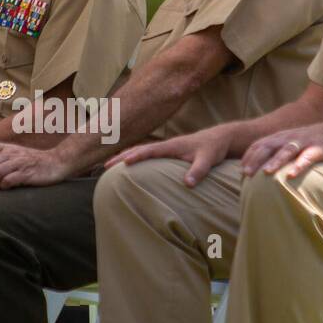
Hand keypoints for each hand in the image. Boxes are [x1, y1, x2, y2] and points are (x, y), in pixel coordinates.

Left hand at [0, 135, 72, 189]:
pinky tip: (9, 189)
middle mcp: (12, 154)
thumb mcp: (20, 158)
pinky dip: (5, 187)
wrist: (58, 163)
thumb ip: (6, 166)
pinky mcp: (27, 173)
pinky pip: (9, 180)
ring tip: (0, 190)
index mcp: (9, 150)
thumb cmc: (37, 164)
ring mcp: (19, 163)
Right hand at [103, 125, 232, 186]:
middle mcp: (166, 145)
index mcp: (172, 146)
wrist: (219, 138)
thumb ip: (199, 170)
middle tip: (104, 166)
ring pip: (139, 151)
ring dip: (124, 157)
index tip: (123, 163)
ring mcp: (165, 148)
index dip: (136, 156)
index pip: (150, 150)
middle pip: (138, 149)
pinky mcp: (167, 152)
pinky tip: (127, 165)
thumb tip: (188, 184)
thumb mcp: (209, 159)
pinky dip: (133, 157)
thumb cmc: (213, 148)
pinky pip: (145, 154)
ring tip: (108, 166)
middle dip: (121, 157)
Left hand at [242, 120, 322, 178]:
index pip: (259, 145)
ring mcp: (303, 142)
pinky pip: (307, 157)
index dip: (249, 157)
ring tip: (266, 172)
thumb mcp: (288, 143)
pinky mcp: (317, 149)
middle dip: (256, 160)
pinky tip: (292, 175)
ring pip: (286, 151)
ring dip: (275, 162)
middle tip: (246, 174)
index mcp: (279, 137)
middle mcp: (288, 138)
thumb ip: (273, 152)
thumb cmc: (307, 142)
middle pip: (268, 147)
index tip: (240, 171)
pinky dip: (299, 166)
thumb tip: (255, 168)